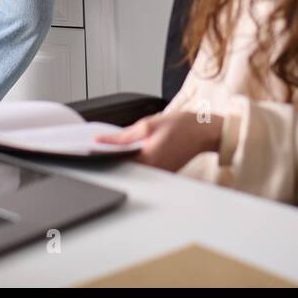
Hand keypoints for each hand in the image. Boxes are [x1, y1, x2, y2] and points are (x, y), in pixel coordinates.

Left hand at [95, 111, 223, 171]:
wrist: (206, 132)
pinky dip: (137, 157)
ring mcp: (159, 173)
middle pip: (124, 166)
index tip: (91, 148)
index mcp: (147, 160)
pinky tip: (137, 146)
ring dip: (126, 156)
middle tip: (104, 143)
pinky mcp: (163, 170)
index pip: (116, 162)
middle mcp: (152, 171)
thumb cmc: (183, 126)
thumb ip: (123, 136)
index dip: (102, 154)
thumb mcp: (148, 124)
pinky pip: (145, 166)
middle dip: (113, 155)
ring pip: (134, 166)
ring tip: (121, 143)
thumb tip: (102, 141)